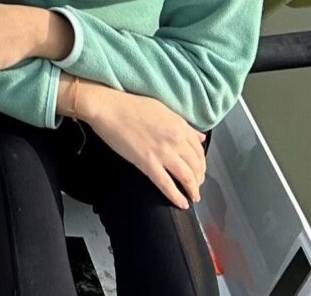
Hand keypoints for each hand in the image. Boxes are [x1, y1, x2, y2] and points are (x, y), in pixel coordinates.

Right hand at [60, 80, 206, 209]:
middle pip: (196, 165)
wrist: (109, 108)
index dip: (202, 163)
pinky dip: (176, 197)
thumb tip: (200, 137)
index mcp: (179, 125)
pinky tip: (182, 204)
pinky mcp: (148, 164)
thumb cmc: (132, 105)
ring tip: (193, 197)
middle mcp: (175, 140)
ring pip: (186, 177)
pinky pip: (167, 185)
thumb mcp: (162, 110)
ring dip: (193, 190)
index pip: (199, 149)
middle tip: (197, 187)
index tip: (200, 171)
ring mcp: (162, 153)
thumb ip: (183, 125)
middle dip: (199, 179)